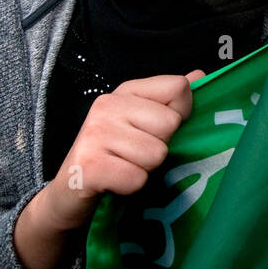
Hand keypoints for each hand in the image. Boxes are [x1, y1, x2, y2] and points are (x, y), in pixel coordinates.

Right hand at [39, 70, 203, 231]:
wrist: (68, 192)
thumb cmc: (114, 156)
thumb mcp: (142, 123)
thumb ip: (170, 100)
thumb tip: (200, 76)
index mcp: (126, 91)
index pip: (178, 87)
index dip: (180, 114)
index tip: (158, 130)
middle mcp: (107, 105)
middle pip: (170, 124)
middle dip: (160, 146)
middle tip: (136, 154)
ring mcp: (95, 133)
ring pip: (156, 154)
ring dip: (145, 169)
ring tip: (124, 167)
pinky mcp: (89, 165)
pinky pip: (137, 178)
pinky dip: (131, 187)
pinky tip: (114, 183)